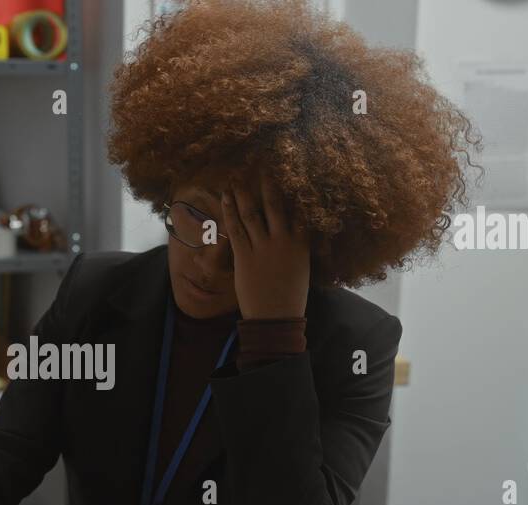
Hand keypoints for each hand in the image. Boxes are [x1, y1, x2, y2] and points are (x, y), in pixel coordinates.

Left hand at [220, 180, 310, 319]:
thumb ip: (298, 246)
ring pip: (251, 213)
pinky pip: (235, 228)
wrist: (276, 318)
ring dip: (242, 192)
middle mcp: (283, 240)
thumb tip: (296, 229)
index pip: (299, 208)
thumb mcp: (302, 267)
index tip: (286, 170)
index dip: (292, 187)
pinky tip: (225, 196)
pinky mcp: (245, 256)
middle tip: (259, 163)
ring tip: (236, 175)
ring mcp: (263, 248)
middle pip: (273, 204)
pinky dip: (230, 211)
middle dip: (265, 182)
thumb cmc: (290, 295)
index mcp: (302, 243)